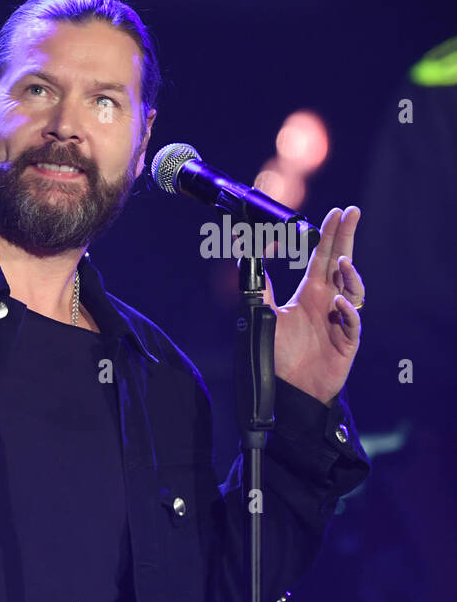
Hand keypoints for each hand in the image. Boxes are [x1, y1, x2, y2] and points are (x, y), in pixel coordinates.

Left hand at [261, 205, 363, 406]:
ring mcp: (342, 319)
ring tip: (342, 262)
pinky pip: (353, 322)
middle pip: (343, 263)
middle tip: (352, 212)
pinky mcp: (348, 341)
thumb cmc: (282, 354)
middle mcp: (330, 302)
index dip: (331, 235)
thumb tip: (247, 261)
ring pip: (354, 290)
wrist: (291, 389)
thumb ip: (261, 290)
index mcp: (313, 293)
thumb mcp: (266, 316)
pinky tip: (339, 305)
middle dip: (348, 237)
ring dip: (350, 274)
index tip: (336, 213)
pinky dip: (348, 312)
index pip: (324, 257)